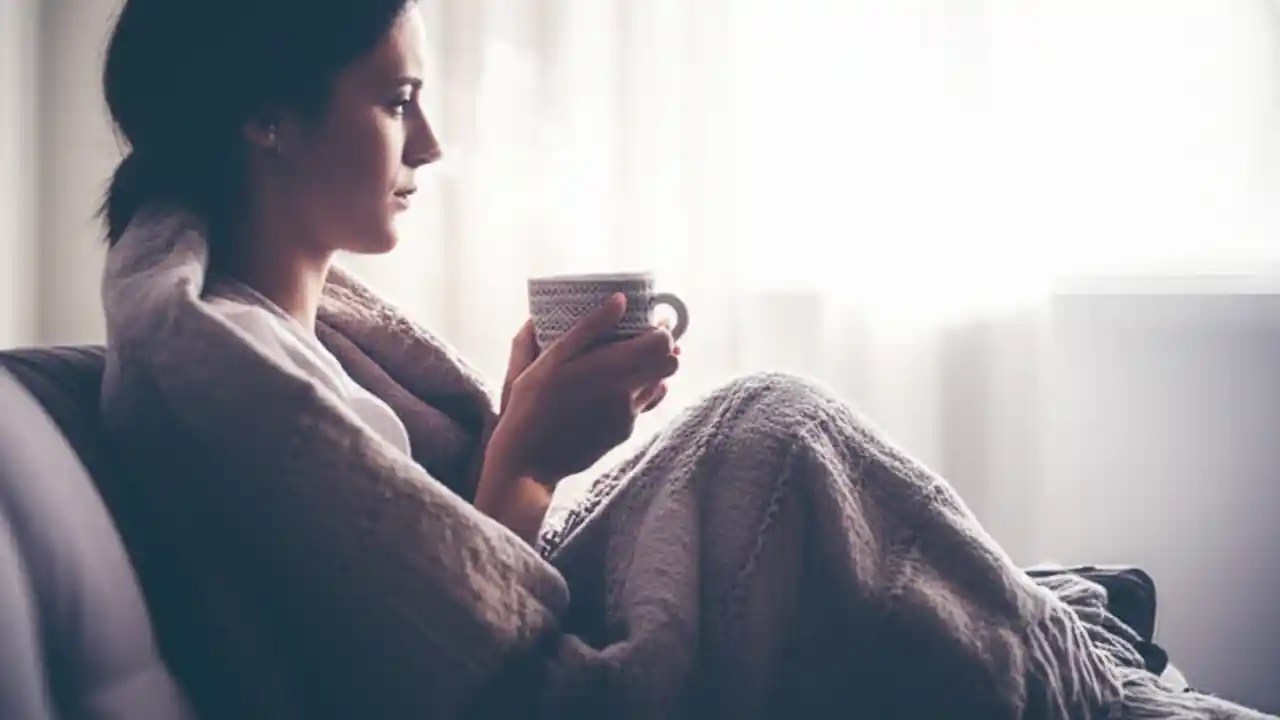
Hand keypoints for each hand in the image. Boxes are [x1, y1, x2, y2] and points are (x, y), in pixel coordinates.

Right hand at [487, 294, 679, 485]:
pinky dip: (634, 393)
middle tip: (641, 340)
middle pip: (670, 365)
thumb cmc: (532, 404)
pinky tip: (610, 391)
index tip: (649, 322)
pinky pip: (640, 406)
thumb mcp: (552, 359)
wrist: (529, 460)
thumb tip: (620, 300)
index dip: (661, 329)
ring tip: (625, 364)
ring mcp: (628, 416)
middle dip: (662, 349)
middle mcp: (627, 393)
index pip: (663, 343)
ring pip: (659, 386)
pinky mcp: (622, 434)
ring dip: (650, 371)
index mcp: (611, 368)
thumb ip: (589, 328)